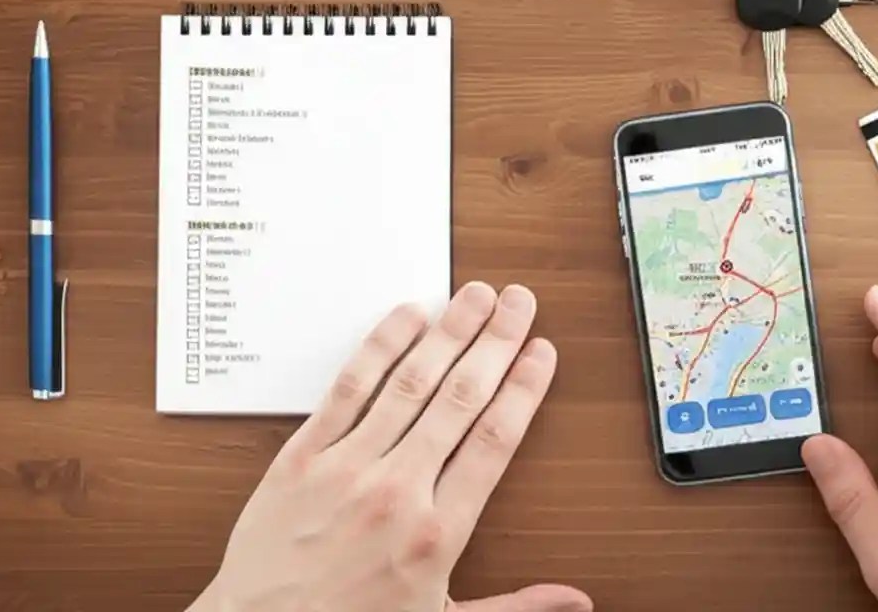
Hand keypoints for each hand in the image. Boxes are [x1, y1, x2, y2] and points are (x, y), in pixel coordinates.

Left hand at [190, 282, 591, 611]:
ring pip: (410, 384)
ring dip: (448, 333)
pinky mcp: (302, 457)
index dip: (524, 389)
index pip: (495, 441)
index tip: (541, 354)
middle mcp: (398, 492)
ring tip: (475, 296)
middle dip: (496, 343)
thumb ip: (515, 606)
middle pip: (461, 400)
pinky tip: (405, 317)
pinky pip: (347, 390)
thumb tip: (575, 603)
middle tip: (519, 303)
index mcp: (438, 533)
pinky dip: (379, 348)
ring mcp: (348, 469)